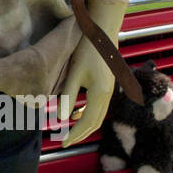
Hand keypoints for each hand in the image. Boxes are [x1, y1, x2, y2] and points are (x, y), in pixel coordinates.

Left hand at [58, 0, 132, 146]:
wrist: (102, 29)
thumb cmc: (86, 48)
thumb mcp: (75, 72)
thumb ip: (68, 95)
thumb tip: (62, 118)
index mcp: (100, 93)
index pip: (88, 122)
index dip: (75, 134)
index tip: (63, 143)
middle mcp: (108, 94)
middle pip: (95, 122)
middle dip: (80, 134)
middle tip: (65, 142)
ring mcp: (109, 89)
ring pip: (98, 115)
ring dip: (84, 125)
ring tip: (69, 131)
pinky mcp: (106, 83)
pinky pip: (98, 105)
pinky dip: (87, 113)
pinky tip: (75, 113)